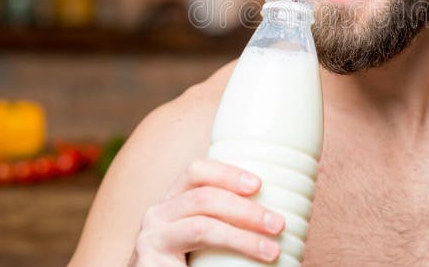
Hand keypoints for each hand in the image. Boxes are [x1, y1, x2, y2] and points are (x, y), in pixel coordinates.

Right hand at [128, 158, 285, 265]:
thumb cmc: (192, 262)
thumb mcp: (209, 235)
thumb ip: (230, 219)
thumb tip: (279, 216)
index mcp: (175, 200)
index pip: (197, 171)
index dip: (227, 172)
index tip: (259, 184)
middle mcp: (158, 214)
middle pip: (203, 197)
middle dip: (246, 209)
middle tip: (277, 224)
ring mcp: (151, 239)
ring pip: (202, 227)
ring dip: (242, 238)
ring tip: (271, 251)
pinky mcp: (150, 262)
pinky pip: (193, 251)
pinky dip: (226, 256)